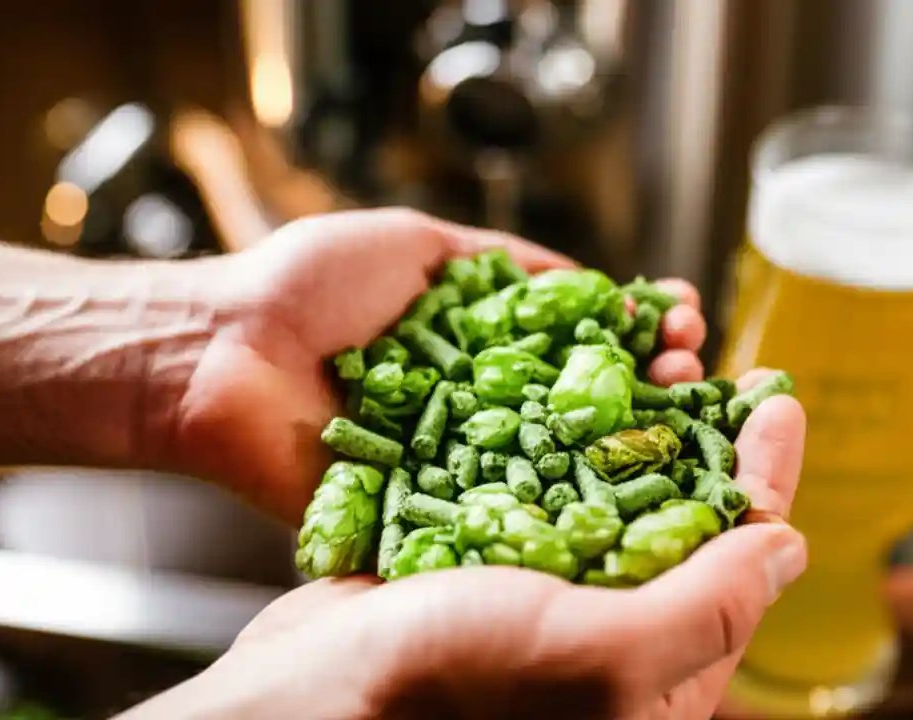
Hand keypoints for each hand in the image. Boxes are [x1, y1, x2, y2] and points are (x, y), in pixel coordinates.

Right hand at [121, 376, 805, 719]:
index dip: (764, 477)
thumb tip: (790, 547)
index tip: (777, 399)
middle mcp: (607, 631)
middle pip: (684, 518)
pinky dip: (568, 426)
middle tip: (723, 364)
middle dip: (709, 437)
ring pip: (616, 490)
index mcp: (655, 672)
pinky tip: (574, 379)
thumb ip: (708, 609)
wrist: (301, 691)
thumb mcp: (599, 658)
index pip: (738, 563)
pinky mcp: (487, 555)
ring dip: (642, 418)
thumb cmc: (449, 683)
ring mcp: (545, 591)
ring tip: (656, 356)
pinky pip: (548, 480)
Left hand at [165, 209, 711, 524]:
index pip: (579, 340)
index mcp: (483, 345)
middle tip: (694, 363)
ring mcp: (460, 458)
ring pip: (559, 457)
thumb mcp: (417, 241)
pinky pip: (501, 511)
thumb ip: (502, 262)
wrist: (218, 349)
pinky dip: (561, 503)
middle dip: (651, 381)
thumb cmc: (304, 285)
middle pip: (585, 401)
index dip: (634, 329)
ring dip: (627, 437)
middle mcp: (483, 406)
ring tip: (678, 401)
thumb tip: (585, 280)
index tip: (678, 314)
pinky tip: (619, 483)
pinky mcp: (427, 509)